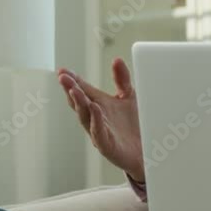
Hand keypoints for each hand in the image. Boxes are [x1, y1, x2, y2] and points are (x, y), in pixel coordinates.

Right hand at [58, 58, 145, 181]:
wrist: (148, 150)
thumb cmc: (135, 124)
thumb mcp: (129, 96)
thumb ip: (122, 79)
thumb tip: (116, 59)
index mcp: (98, 105)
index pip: (82, 90)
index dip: (73, 80)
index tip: (63, 70)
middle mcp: (95, 118)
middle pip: (79, 102)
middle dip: (71, 89)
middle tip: (63, 77)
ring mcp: (99, 132)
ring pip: (85, 117)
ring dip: (79, 103)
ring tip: (74, 90)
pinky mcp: (107, 146)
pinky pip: (99, 133)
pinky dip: (96, 120)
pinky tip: (94, 109)